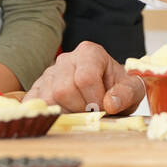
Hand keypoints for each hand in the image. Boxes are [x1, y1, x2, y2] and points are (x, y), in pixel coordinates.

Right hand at [24, 41, 144, 114]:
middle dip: (80, 108)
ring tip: (79, 111)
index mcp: (90, 53)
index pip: (85, 78)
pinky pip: (34, 103)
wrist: (107, 89)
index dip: (95, 99)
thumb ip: (126, 94)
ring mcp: (49, 73)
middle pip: (64, 90)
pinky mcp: (37, 88)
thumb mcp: (133, 89)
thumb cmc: (118, 88)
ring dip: (65, 113)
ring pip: (47, 99)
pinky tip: (64, 113)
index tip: (103, 107)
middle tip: (91, 111)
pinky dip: (47, 113)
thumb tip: (110, 104)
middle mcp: (66, 59)